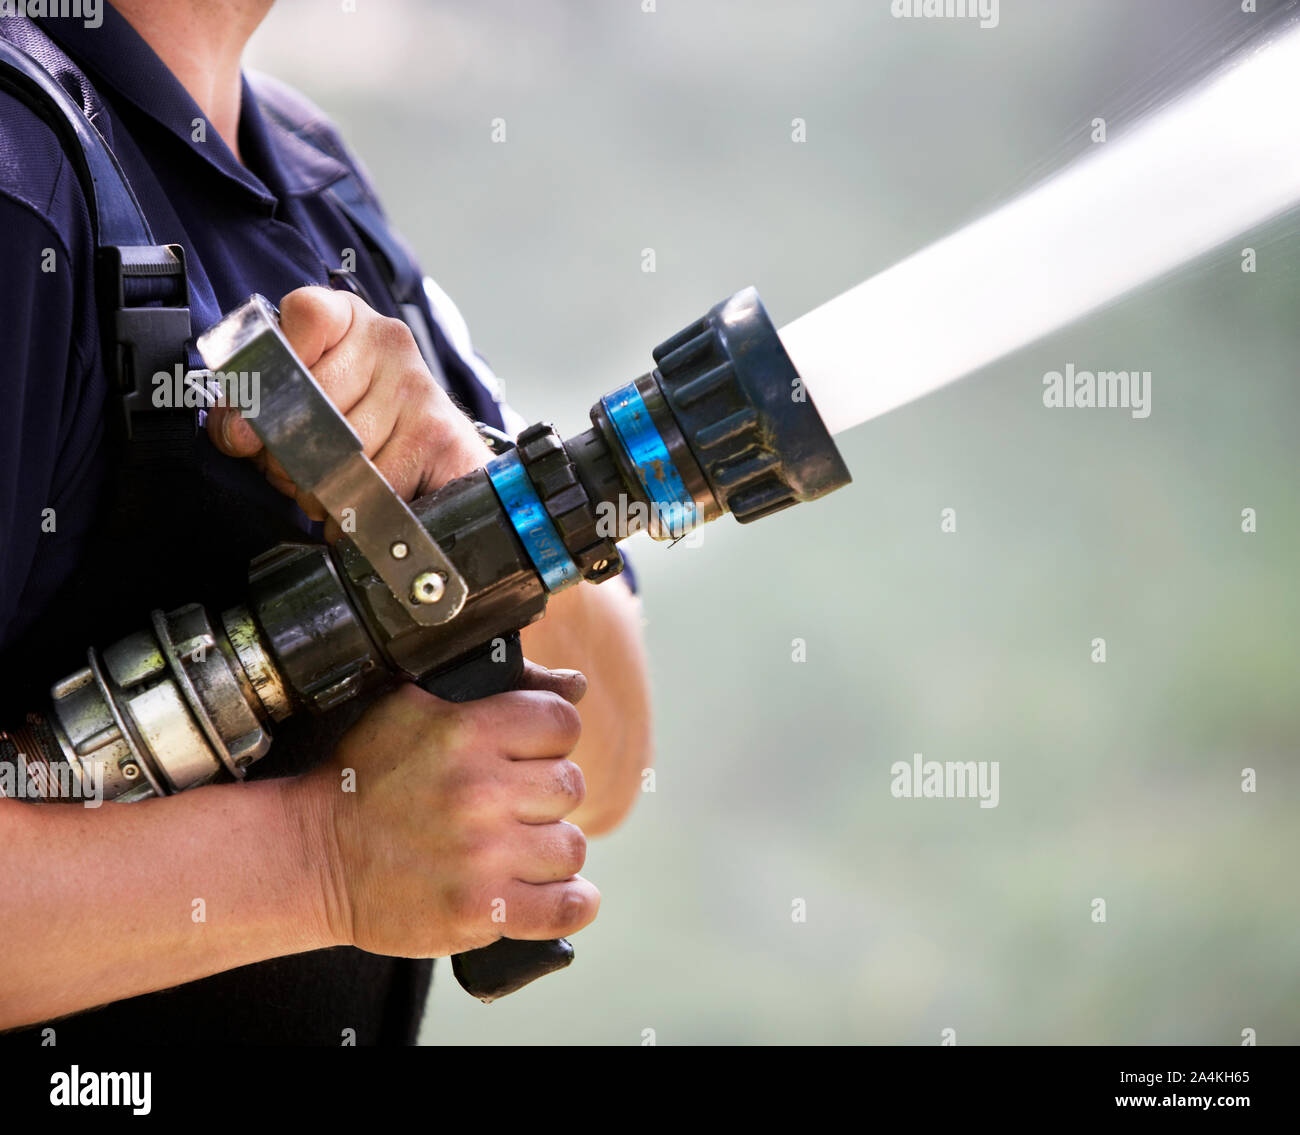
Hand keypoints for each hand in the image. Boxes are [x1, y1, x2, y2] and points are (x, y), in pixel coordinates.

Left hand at [208, 286, 490, 532]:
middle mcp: (388, 341)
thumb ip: (257, 406)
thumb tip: (236, 431)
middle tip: (291, 469)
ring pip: (340, 448)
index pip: (306, 313)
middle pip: (311, 397)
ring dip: (321, 486)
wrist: (439, 461)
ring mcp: (417, 385)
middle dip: (287, 452)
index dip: (274, 361)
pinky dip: (358, 506)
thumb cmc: (361, 427)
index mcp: (348, 320)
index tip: (264, 403)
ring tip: (330, 486)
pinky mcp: (436, 433)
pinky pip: (373, 482)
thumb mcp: (303, 401)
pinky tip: (362, 498)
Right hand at [292, 661, 599, 958]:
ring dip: (548, 850)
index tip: (528, 754)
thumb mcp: (415, 707)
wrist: (313, 857)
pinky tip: (552, 892)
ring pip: (570, 847)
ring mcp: (483, 856)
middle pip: (570, 786)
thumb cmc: (365, 779)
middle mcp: (480, 792)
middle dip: (545, 795)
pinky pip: (566, 907)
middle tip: (510, 805)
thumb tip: (575, 684)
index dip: (549, 738)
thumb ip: (504, 688)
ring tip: (514, 849)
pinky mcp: (480, 911)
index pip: (562, 722)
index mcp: (466, 733)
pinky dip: (569, 903)